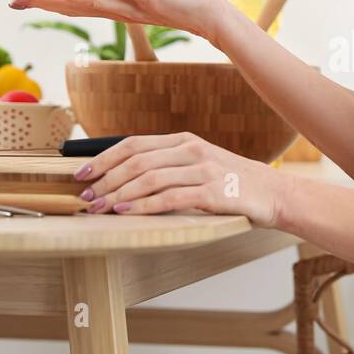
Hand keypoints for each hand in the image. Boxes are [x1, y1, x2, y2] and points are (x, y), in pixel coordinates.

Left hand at [73, 132, 289, 226]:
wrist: (273, 193)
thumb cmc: (231, 183)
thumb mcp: (199, 165)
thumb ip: (168, 166)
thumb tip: (123, 178)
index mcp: (185, 140)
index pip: (134, 143)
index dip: (103, 158)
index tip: (80, 173)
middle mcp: (191, 149)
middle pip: (136, 160)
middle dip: (105, 179)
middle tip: (85, 197)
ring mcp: (203, 169)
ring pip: (149, 178)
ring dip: (119, 194)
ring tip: (100, 207)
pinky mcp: (213, 192)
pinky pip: (170, 198)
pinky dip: (144, 205)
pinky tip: (126, 212)